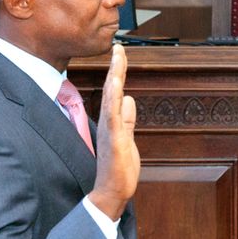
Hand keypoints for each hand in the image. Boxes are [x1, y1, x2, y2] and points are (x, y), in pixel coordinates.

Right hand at [89, 43, 139, 219]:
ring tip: (118, 59)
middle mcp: (108, 123)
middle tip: (119, 46)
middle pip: (112, 90)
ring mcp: (110, 132)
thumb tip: (129, 99)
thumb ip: (127, 120)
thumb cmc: (119, 169)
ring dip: (115, 80)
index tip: (120, 52)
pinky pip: (113, 119)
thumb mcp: (127, 139)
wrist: (112, 192)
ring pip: (111, 101)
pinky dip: (114, 102)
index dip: (118, 72)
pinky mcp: (113, 142)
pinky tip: (117, 88)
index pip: (116, 92)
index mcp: (112, 121)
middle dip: (116, 68)